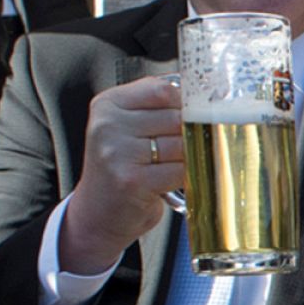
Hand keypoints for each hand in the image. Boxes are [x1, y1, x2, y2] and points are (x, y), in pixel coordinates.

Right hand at [57, 75, 185, 273]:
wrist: (98, 214)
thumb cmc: (123, 167)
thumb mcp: (128, 127)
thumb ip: (157, 107)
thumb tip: (205, 97)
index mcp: (108, 104)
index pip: (162, 90)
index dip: (186, 103)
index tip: (197, 113)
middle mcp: (108, 125)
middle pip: (175, 117)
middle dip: (190, 133)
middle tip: (189, 145)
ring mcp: (117, 153)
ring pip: (180, 143)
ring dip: (189, 156)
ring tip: (178, 163)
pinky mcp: (131, 180)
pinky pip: (179, 170)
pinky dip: (185, 175)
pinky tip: (175, 180)